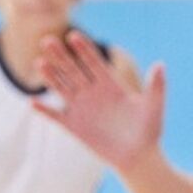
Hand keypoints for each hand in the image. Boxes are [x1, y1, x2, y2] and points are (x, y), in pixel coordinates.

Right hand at [34, 32, 165, 169]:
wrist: (139, 157)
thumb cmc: (149, 131)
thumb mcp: (153, 106)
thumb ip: (156, 86)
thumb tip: (160, 64)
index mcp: (111, 85)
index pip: (94, 63)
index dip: (84, 50)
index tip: (73, 36)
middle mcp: (93, 93)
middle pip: (73, 70)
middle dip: (61, 56)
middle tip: (47, 40)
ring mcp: (82, 109)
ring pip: (62, 88)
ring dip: (51, 76)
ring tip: (39, 62)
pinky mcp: (75, 127)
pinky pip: (56, 116)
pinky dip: (45, 111)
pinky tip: (32, 102)